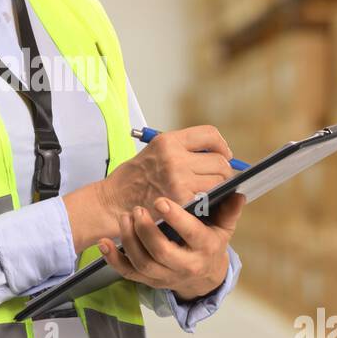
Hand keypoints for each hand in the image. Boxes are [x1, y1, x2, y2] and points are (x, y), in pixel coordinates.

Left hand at [96, 191, 244, 299]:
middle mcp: (184, 265)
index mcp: (204, 249)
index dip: (176, 219)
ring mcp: (164, 276)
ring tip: (124, 218)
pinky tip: (103, 243)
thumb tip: (237, 192)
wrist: (203, 276)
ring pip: (142, 263)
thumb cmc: (210, 242)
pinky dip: (113, 259)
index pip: (191, 234)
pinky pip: (127, 273)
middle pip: (162, 252)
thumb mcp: (223, 228)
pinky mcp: (148, 280)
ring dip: (129, 240)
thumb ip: (228, 210)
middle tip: (137, 209)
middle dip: (147, 230)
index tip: (161, 201)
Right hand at [101, 125, 234, 217]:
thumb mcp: (154, 152)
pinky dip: (208, 200)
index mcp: (168, 141)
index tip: (224, 154)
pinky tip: (199, 202)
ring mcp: (178, 179)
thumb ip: (182, 150)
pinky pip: (209, 197)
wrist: (112, 202)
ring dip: (217, 187)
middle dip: (222, 170)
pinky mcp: (181, 200)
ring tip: (205, 190)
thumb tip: (214, 154)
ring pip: (219, 180)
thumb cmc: (133, 179)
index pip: (209, 135)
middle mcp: (175, 157)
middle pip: (219, 160)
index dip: (221, 145)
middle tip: (217, 178)